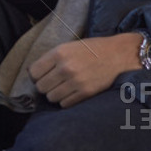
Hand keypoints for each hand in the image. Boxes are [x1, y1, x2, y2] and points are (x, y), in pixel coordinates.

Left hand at [28, 32, 144, 107]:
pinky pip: (64, 104)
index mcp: (59, 53)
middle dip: (45, 86)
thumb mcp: (69, 46)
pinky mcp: (85, 93)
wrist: (118, 55)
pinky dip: (66, 101)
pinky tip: (73, 93)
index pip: (33, 72)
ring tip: (64, 88)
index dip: (36, 76)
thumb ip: (52, 58)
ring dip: (55, 95)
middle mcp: (65, 67)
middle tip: (53, 83)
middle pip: (40, 87)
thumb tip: (32, 73)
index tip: (41, 76)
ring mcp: (75, 81)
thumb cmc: (93, 50)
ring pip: (51, 98)